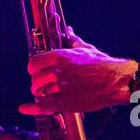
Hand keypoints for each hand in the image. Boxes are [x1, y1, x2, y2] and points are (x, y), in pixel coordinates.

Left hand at [20, 37, 135, 116]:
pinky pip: (42, 107)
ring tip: (46, 94)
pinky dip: (31, 108)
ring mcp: (60, 88)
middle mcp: (57, 72)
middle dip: (38, 82)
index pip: (34, 63)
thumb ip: (73, 40)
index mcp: (59, 56)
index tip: (36, 71)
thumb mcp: (85, 49)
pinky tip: (24, 108)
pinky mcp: (65, 103)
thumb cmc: (102, 65)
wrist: (115, 81)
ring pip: (39, 92)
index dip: (33, 68)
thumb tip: (69, 31)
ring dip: (41, 94)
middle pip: (35, 79)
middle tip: (43, 84)